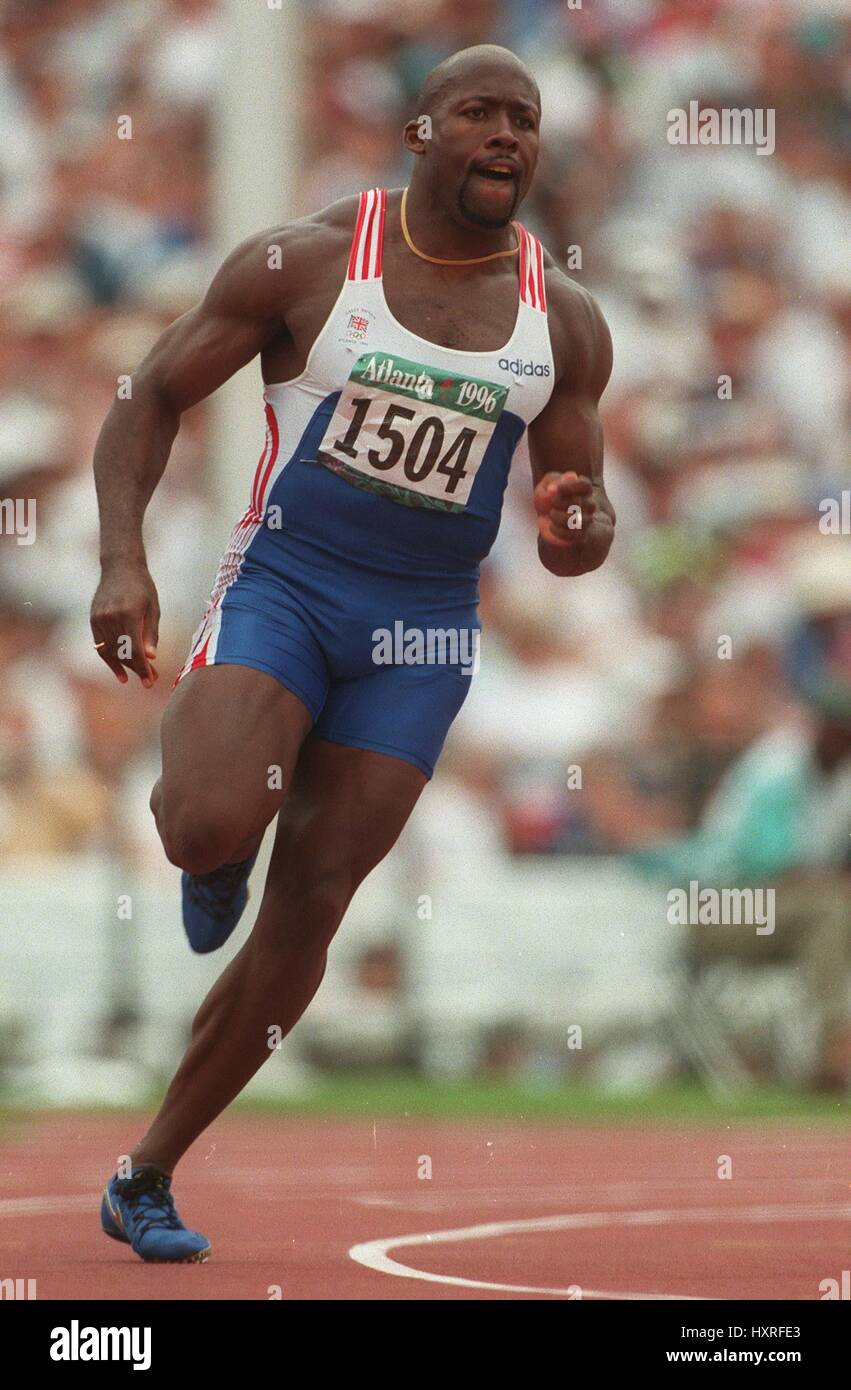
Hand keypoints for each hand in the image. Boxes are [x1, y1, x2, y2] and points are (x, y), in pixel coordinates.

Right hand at [90, 562, 159, 685]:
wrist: (120, 567)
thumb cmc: (143, 587)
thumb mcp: (153, 608)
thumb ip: (151, 633)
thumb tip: (151, 657)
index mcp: (129, 614)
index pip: (135, 650)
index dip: (143, 668)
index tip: (150, 681)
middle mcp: (111, 618)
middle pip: (123, 653)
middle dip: (137, 668)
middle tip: (151, 679)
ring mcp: (99, 619)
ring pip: (111, 651)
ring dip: (125, 666)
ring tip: (139, 676)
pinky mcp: (93, 620)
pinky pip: (100, 645)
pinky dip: (109, 659)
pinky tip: (120, 671)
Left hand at [533, 471, 595, 547]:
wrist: (546, 519)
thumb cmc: (547, 499)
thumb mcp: (544, 486)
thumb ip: (552, 480)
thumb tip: (566, 479)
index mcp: (583, 489)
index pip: (585, 485)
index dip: (570, 486)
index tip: (552, 489)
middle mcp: (589, 505)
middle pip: (580, 502)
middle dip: (561, 502)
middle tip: (551, 502)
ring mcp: (587, 521)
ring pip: (578, 520)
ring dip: (559, 517)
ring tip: (551, 514)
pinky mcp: (581, 535)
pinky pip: (575, 535)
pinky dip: (560, 531)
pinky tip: (552, 526)